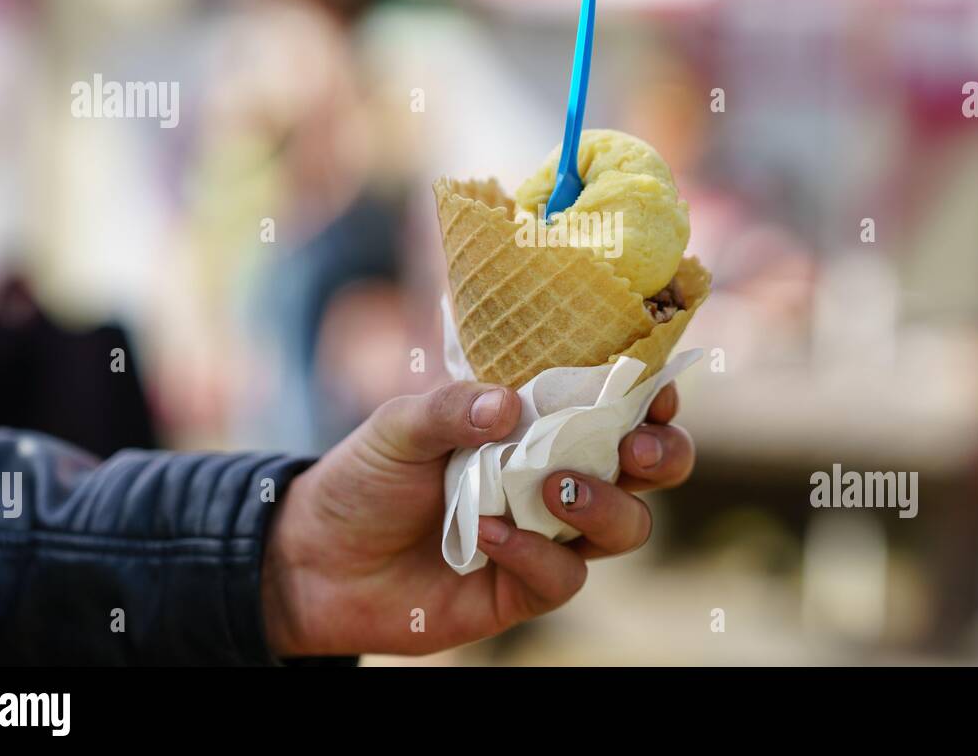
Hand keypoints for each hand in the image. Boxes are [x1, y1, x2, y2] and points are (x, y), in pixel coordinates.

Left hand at [260, 380, 693, 656]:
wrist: (316, 559)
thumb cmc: (366, 477)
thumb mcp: (398, 426)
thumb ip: (452, 408)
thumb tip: (510, 405)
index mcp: (538, 425)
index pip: (615, 405)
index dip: (650, 395)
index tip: (656, 388)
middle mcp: (556, 477)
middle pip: (648, 470)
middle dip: (662, 455)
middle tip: (636, 447)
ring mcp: (546, 535)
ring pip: (625, 526)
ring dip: (606, 505)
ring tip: (554, 489)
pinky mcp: (523, 588)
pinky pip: (562, 576)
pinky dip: (533, 553)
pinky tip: (486, 533)